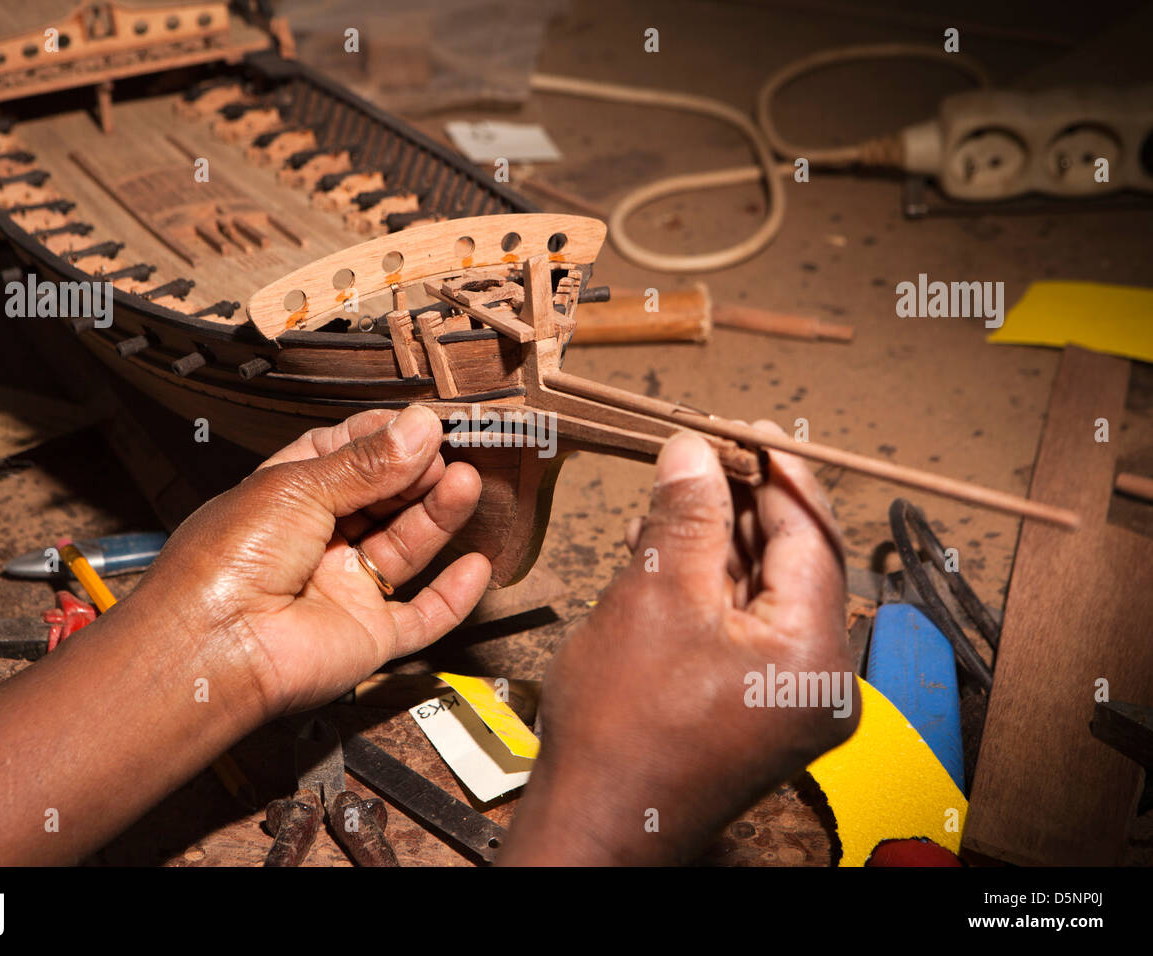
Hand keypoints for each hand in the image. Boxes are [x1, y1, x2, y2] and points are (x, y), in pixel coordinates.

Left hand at [128, 405, 490, 721]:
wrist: (214, 647)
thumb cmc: (226, 565)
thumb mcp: (299, 488)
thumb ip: (367, 462)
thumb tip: (420, 427)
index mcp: (288, 498)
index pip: (347, 456)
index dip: (387, 438)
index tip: (425, 421)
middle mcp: (318, 542)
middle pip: (384, 500)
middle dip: (418, 473)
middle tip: (451, 450)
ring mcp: (343, 589)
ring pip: (407, 548)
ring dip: (438, 516)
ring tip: (464, 484)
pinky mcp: (366, 636)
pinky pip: (421, 618)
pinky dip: (453, 596)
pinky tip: (474, 565)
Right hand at [501, 423, 856, 864]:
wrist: (594, 824)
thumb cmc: (621, 728)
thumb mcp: (653, 595)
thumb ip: (685, 516)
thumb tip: (693, 450)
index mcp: (814, 654)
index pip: (811, 537)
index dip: (778, 474)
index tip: (750, 430)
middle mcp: (819, 680)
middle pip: (790, 563)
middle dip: (741, 506)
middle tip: (703, 453)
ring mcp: (789, 699)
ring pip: (761, 594)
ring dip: (716, 544)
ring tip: (671, 498)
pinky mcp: (756, 709)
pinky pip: (743, 629)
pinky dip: (707, 590)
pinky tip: (664, 553)